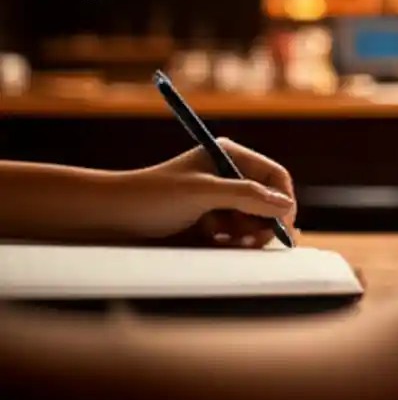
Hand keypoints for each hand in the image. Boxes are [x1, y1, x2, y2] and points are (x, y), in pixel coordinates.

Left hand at [108, 139, 295, 246]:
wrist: (110, 217)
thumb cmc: (151, 196)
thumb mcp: (201, 193)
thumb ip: (246, 197)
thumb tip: (285, 206)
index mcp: (230, 157)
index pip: (275, 177)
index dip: (283, 201)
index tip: (283, 227)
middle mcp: (228, 175)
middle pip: (269, 201)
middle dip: (266, 221)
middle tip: (254, 241)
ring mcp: (219, 199)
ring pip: (256, 220)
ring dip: (251, 234)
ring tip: (233, 242)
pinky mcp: (210, 221)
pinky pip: (238, 233)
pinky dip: (236, 242)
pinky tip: (219, 243)